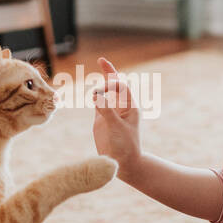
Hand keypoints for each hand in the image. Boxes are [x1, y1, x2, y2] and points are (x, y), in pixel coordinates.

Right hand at [91, 56, 141, 174]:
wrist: (123, 163)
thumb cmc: (125, 145)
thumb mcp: (116, 128)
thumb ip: (106, 111)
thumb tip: (95, 95)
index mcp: (130, 106)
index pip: (120, 86)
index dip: (110, 81)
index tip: (97, 91)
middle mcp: (121, 107)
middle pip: (114, 85)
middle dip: (109, 72)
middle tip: (102, 60)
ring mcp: (111, 112)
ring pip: (105, 93)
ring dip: (101, 83)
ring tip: (101, 68)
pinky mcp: (101, 119)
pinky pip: (98, 103)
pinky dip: (94, 96)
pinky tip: (92, 91)